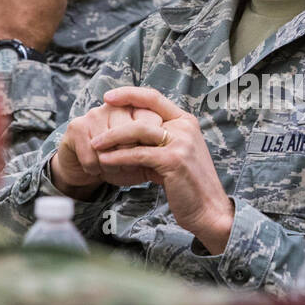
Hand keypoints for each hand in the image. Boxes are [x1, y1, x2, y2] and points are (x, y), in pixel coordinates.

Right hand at [51, 101, 165, 197]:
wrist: (86, 171)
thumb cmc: (119, 163)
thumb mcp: (141, 159)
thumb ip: (156, 152)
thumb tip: (175, 153)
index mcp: (134, 110)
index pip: (152, 117)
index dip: (153, 139)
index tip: (151, 155)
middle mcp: (114, 107)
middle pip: (133, 129)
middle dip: (132, 153)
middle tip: (129, 168)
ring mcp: (94, 114)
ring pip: (112, 141)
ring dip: (112, 163)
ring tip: (111, 170)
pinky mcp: (77, 126)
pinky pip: (92, 151)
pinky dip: (95, 167)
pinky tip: (95, 170)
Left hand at [88, 86, 234, 253]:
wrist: (209, 210)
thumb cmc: (189, 186)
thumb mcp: (174, 156)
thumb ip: (156, 143)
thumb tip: (126, 136)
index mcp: (186, 122)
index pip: (154, 97)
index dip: (129, 94)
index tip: (108, 96)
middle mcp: (185, 127)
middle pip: (142, 113)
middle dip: (114, 122)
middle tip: (95, 133)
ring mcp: (181, 142)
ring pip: (138, 131)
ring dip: (112, 138)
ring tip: (95, 146)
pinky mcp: (174, 159)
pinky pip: (138, 154)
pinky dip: (118, 157)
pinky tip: (105, 161)